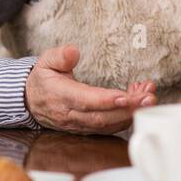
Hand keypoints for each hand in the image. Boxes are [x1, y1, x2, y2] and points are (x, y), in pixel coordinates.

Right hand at [24, 44, 154, 134]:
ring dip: (131, 112)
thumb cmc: (43, 79)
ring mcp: (80, 125)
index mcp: (61, 96)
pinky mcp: (88, 128)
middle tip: (149, 98)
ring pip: (109, 123)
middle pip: (102, 116)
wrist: (30, 101)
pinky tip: (139, 100)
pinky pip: (110, 125)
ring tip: (150, 97)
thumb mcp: (45, 62)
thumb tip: (72, 52)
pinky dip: (127, 115)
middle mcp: (71, 115)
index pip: (85, 101)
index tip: (125, 97)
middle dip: (128, 109)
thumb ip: (59, 56)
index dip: (106, 101)